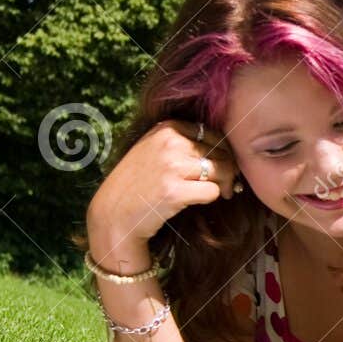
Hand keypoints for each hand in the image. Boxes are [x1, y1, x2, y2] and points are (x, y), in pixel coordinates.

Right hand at [87, 120, 241, 252]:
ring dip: (225, 185)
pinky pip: (213, 192)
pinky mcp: (174, 191)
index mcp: (167, 128)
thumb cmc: (137, 183)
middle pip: (221, 153)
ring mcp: (171, 166)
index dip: (224, 151)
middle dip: (228, 170)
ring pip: (222, 170)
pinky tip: (200, 201)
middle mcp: (169, 142)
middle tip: (226, 185)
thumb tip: (225, 150)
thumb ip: (182, 143)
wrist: (114, 212)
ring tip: (221, 193)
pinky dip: (212, 198)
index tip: (222, 166)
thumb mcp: (153, 150)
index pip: (212, 134)